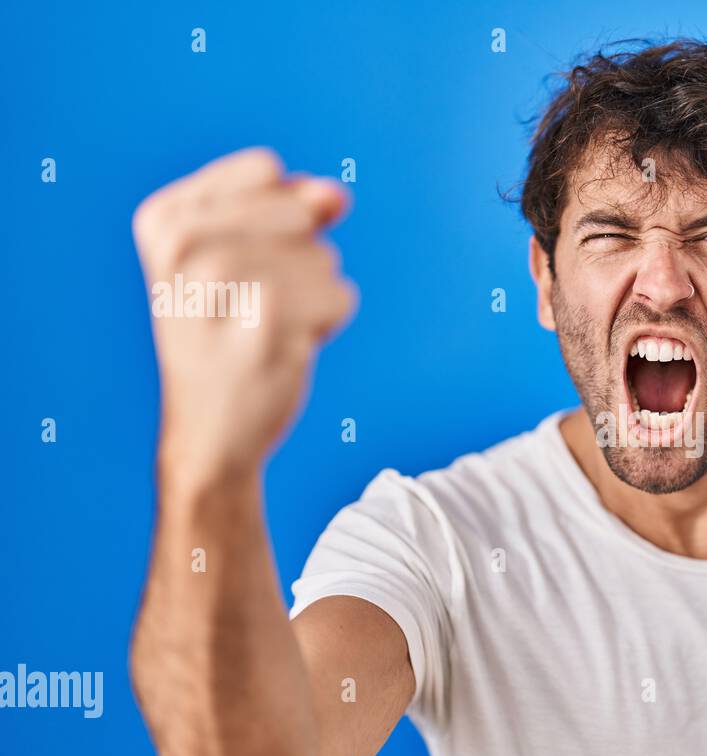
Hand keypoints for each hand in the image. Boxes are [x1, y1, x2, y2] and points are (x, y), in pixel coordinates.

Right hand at [132, 147, 356, 481]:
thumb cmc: (230, 333)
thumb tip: (336, 194)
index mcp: (164, 218)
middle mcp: (183, 247)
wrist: (211, 431)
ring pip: (324, 257)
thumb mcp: (243, 256)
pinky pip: (340, 295)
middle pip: (301, 213)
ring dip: (314, 296)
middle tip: (257, 305)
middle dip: (301, 259)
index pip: (268, 171)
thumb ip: (292, 206)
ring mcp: (221, 287)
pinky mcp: (268, 328)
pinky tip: (287, 348)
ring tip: (268, 329)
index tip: (242, 264)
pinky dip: (328, 322)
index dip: (281, 218)